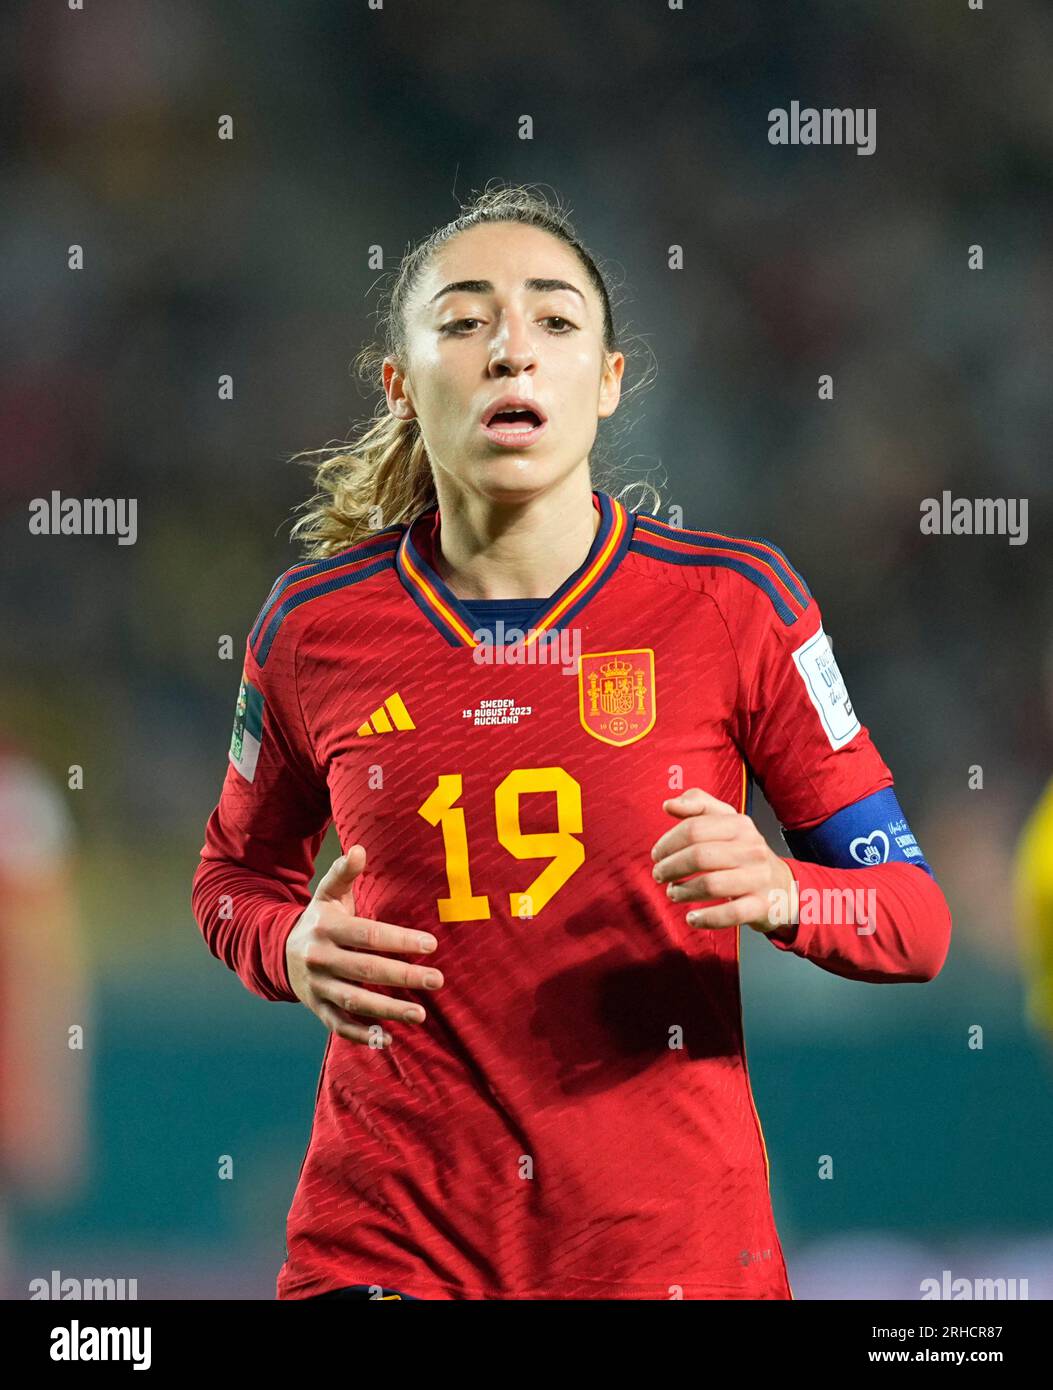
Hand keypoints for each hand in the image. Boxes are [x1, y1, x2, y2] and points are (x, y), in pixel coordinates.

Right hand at [285, 845, 442, 1045]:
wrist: (279, 951)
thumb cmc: (320, 919)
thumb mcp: (327, 894)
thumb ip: (344, 873)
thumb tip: (360, 849)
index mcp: (326, 928)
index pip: (368, 935)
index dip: (399, 940)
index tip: (431, 944)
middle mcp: (320, 959)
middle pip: (365, 971)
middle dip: (403, 976)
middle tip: (436, 980)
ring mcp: (317, 987)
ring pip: (355, 1002)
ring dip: (388, 1010)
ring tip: (421, 1014)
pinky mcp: (317, 1009)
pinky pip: (339, 1026)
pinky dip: (362, 1036)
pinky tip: (388, 1040)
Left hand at [650, 788, 797, 933]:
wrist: (783, 887)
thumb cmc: (744, 853)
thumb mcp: (727, 822)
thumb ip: (698, 806)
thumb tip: (668, 805)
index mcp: (740, 825)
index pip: (694, 828)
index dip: (668, 843)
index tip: (657, 855)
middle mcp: (751, 849)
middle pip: (699, 856)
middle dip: (670, 868)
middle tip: (659, 875)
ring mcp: (758, 878)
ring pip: (710, 885)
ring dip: (683, 892)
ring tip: (672, 893)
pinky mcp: (761, 906)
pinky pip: (729, 914)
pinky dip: (705, 918)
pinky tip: (692, 918)